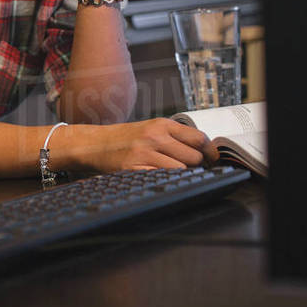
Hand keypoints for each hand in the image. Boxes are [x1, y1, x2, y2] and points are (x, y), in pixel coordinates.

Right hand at [76, 118, 219, 171]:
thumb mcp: (150, 128)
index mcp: (161, 125)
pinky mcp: (134, 168)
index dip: (210, 152)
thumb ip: (175, 137)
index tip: (211, 159)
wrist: (94, 144)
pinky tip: (157, 177)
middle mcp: (154, 137)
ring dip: (179, 175)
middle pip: (194, 157)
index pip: (199, 138)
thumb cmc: (124, 139)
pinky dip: (164, 181)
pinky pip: (162, 178)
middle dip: (194, 166)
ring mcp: (144, 153)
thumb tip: (204, 153)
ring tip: (168, 171)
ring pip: (181, 170)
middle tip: (186, 167)